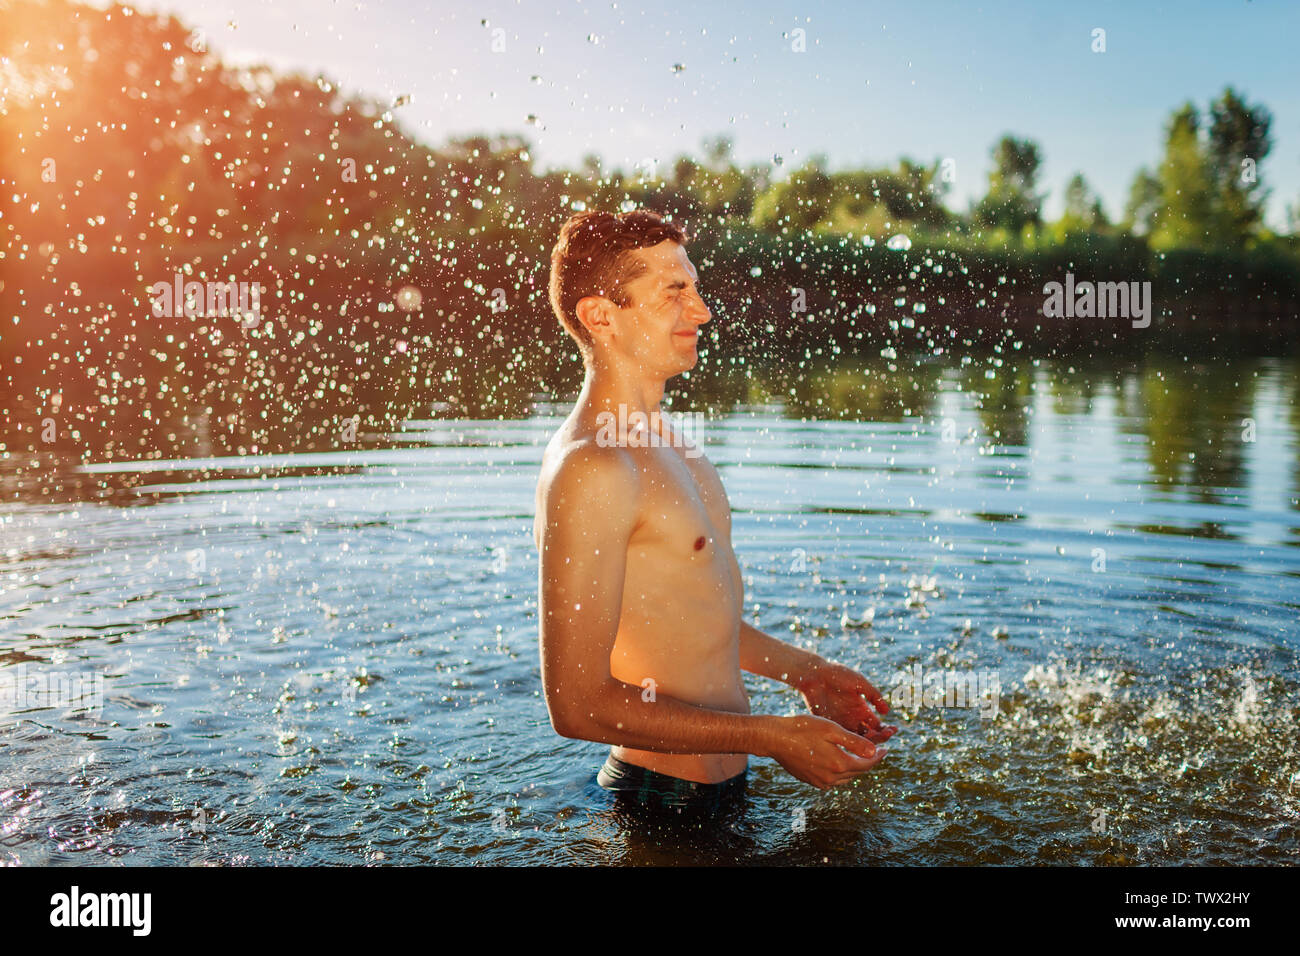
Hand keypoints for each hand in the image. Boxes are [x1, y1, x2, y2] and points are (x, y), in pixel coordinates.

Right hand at [765, 714, 887, 788]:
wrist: (775, 739)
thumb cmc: (802, 728)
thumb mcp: (831, 729)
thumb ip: (854, 742)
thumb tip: (874, 752)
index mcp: (839, 764)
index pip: (867, 764)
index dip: (878, 757)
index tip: (885, 749)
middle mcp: (831, 778)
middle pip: (857, 772)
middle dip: (868, 762)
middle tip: (875, 752)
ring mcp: (820, 782)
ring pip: (845, 778)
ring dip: (854, 768)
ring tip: (858, 757)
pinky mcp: (811, 781)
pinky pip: (832, 781)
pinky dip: (840, 773)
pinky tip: (838, 763)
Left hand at [796, 658, 897, 743]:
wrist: (814, 674)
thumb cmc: (837, 675)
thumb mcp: (859, 683)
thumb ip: (873, 695)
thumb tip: (887, 711)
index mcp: (861, 709)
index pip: (877, 725)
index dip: (886, 730)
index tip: (893, 730)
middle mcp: (853, 719)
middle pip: (869, 736)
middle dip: (880, 737)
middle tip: (885, 735)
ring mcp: (841, 724)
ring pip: (856, 740)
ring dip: (866, 742)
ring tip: (872, 739)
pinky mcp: (828, 726)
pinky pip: (840, 739)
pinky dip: (849, 743)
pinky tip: (855, 743)